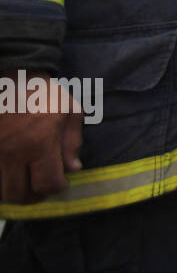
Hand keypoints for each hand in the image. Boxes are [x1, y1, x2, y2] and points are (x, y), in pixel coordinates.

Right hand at [0, 73, 82, 202]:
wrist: (11, 77)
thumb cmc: (44, 92)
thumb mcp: (70, 111)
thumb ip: (72, 142)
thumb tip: (73, 169)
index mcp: (40, 142)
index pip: (47, 183)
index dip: (57, 188)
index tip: (61, 181)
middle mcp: (14, 151)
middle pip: (19, 194)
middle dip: (34, 195)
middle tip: (41, 186)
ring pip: (1, 189)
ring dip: (15, 190)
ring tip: (27, 179)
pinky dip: (2, 177)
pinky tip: (13, 170)